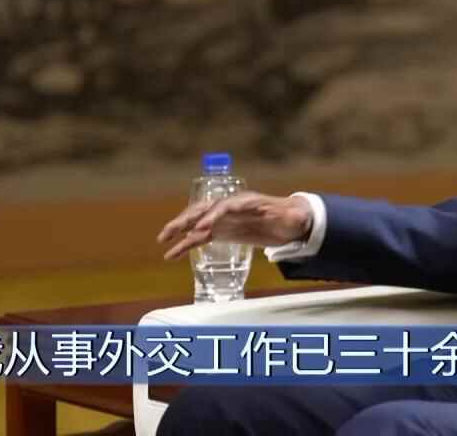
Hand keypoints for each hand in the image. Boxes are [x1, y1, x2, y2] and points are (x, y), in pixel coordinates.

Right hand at [157, 191, 312, 259]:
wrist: (289, 220)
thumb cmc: (290, 216)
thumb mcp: (293, 217)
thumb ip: (290, 216)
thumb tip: (294, 215)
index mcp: (245, 202)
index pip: (225, 206)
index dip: (213, 216)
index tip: (203, 228)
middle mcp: (230, 208)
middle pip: (204, 210)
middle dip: (187, 219)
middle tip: (172, 230)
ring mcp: (224, 220)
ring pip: (196, 223)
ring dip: (179, 229)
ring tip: (162, 239)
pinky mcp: (222, 231)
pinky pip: (200, 237)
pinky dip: (186, 244)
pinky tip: (172, 254)